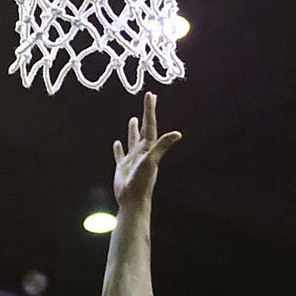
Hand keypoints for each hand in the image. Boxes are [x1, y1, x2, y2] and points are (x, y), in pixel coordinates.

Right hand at [112, 92, 180, 208]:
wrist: (132, 200)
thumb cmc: (142, 181)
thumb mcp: (152, 161)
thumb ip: (163, 146)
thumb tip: (178, 134)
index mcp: (148, 148)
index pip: (150, 125)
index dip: (150, 110)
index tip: (151, 95)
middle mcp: (141, 151)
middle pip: (144, 129)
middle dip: (146, 114)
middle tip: (148, 100)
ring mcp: (132, 159)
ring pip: (132, 140)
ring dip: (133, 130)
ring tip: (133, 118)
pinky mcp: (122, 167)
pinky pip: (120, 154)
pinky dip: (119, 148)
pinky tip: (117, 142)